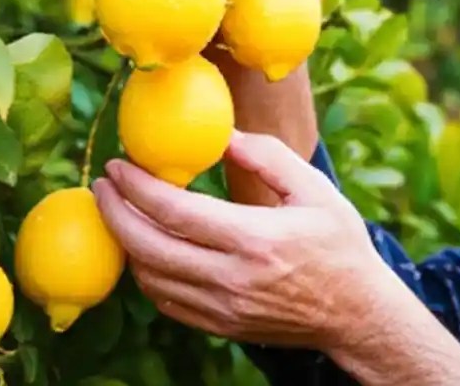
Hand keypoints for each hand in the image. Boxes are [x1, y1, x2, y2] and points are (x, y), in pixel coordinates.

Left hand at [91, 129, 392, 347]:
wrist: (356, 312)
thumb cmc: (340, 245)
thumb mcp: (315, 191)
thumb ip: (269, 157)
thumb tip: (222, 135)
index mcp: (255, 239)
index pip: (175, 212)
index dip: (136, 187)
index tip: (118, 166)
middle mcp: (232, 279)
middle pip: (148, 246)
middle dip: (114, 213)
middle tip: (103, 186)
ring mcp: (223, 308)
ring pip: (150, 277)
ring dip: (126, 243)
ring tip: (121, 213)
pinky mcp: (220, 325)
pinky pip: (165, 301)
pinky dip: (147, 272)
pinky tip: (147, 248)